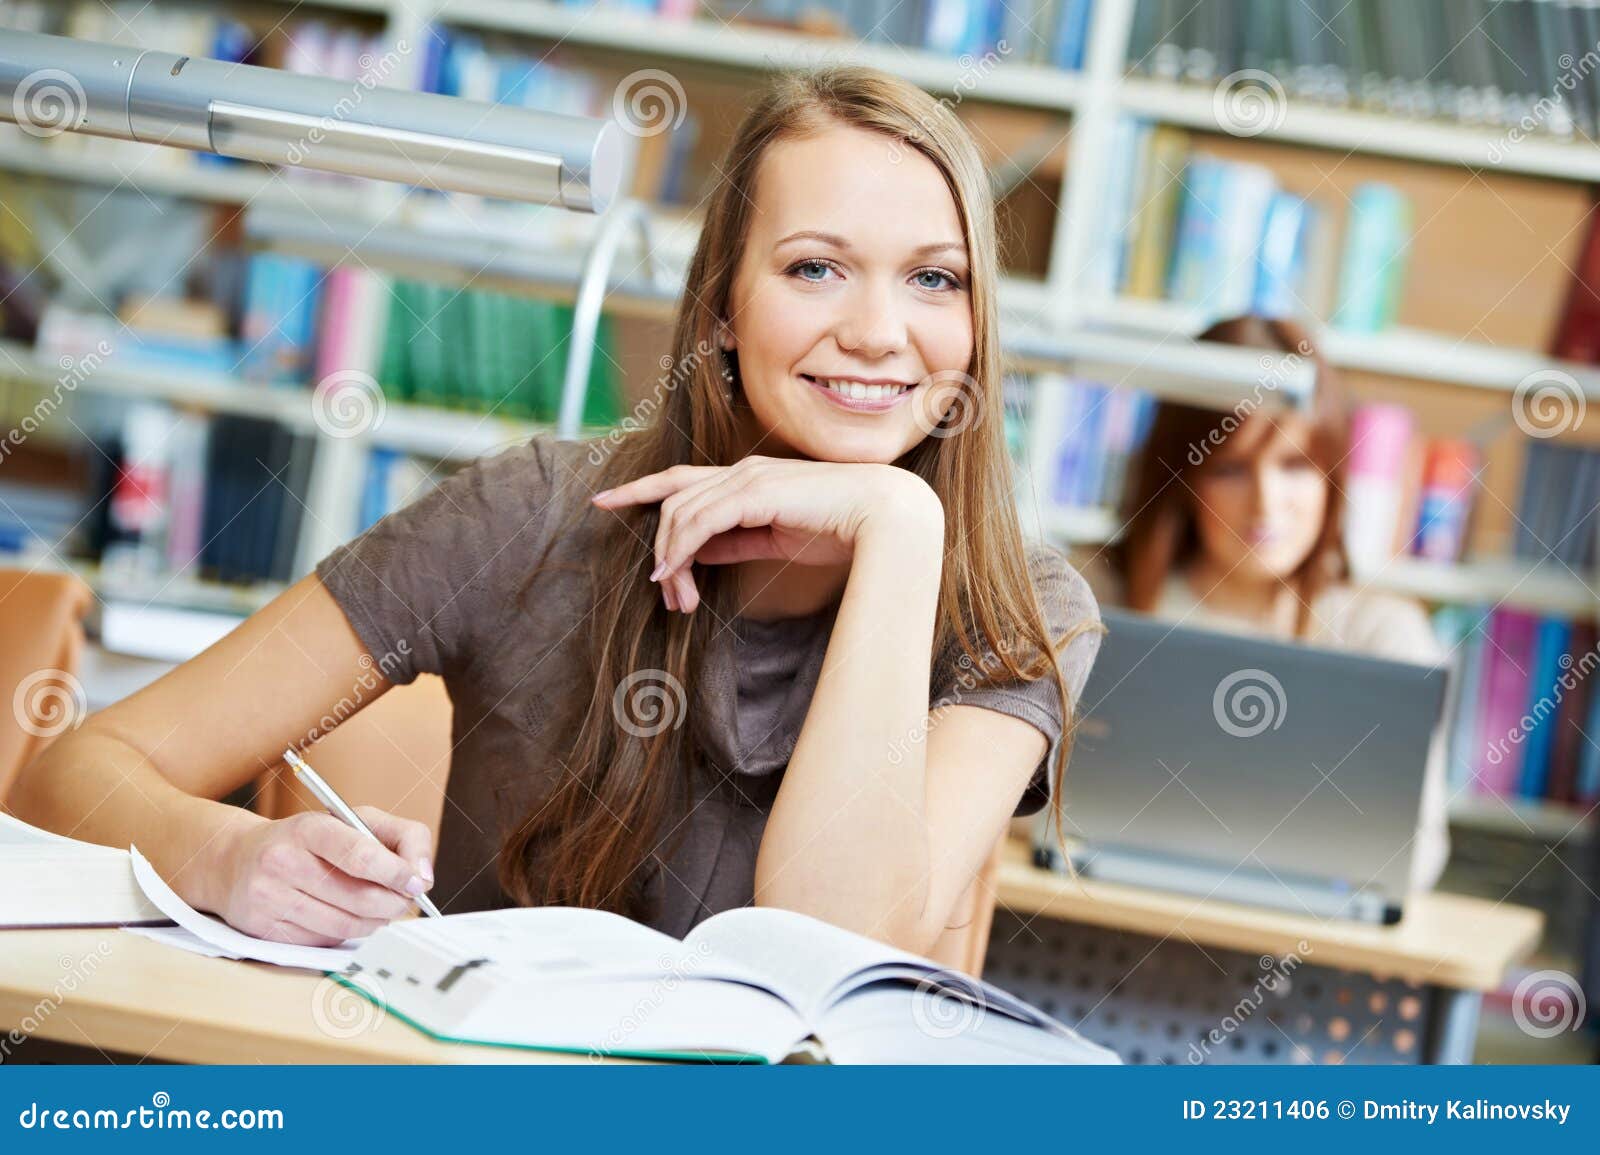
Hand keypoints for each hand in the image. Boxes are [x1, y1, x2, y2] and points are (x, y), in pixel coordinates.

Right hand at [205, 807, 434, 945]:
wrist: (236, 862)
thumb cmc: (308, 841)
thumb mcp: (353, 821)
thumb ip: (401, 837)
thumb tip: (422, 877)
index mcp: (308, 828)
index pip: (359, 854)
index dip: (396, 872)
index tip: (418, 883)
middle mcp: (283, 861)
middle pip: (358, 897)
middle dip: (393, 902)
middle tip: (405, 900)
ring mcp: (269, 898)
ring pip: (344, 925)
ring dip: (376, 922)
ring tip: (382, 910)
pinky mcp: (264, 930)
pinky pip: (323, 940)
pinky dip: (347, 934)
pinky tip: (349, 918)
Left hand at [590, 456, 941, 612]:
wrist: (888, 517)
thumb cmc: (845, 529)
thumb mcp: (778, 539)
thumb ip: (739, 539)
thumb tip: (701, 552)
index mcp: (751, 478)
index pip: (682, 479)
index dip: (640, 488)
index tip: (604, 499)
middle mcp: (743, 471)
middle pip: (674, 500)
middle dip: (658, 547)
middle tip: (662, 594)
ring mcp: (748, 477)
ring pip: (681, 513)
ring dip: (670, 558)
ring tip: (675, 598)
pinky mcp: (754, 491)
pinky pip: (698, 521)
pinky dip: (679, 549)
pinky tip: (675, 575)